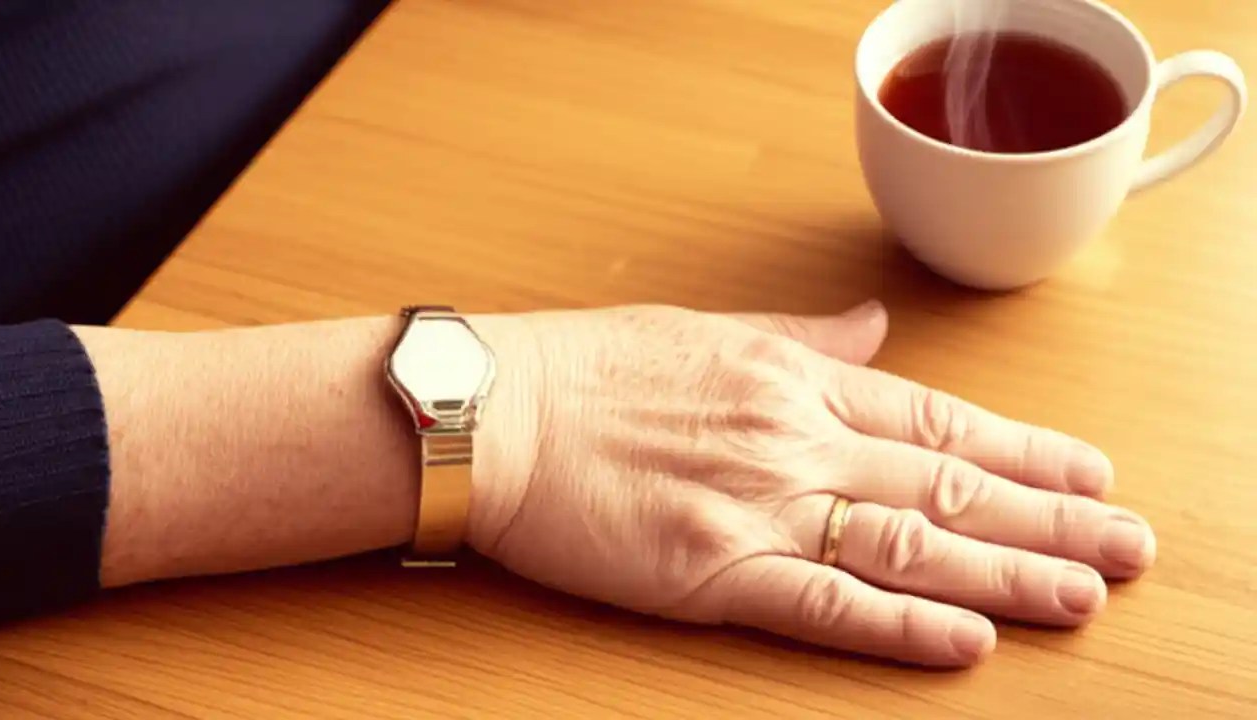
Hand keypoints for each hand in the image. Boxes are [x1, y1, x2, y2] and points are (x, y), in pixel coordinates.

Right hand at [465, 303, 1155, 667]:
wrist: (496, 410)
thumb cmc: (588, 369)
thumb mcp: (708, 331)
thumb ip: (805, 338)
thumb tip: (875, 327)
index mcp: (793, 380)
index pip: (936, 418)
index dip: (1022, 451)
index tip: (1089, 474)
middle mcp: (793, 439)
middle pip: (944, 485)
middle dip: (1046, 519)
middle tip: (1128, 547)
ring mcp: (757, 505)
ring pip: (906, 543)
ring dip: (1001, 574)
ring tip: (1081, 596)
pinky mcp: (709, 569)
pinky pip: (821, 601)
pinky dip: (896, 626)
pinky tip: (962, 642)